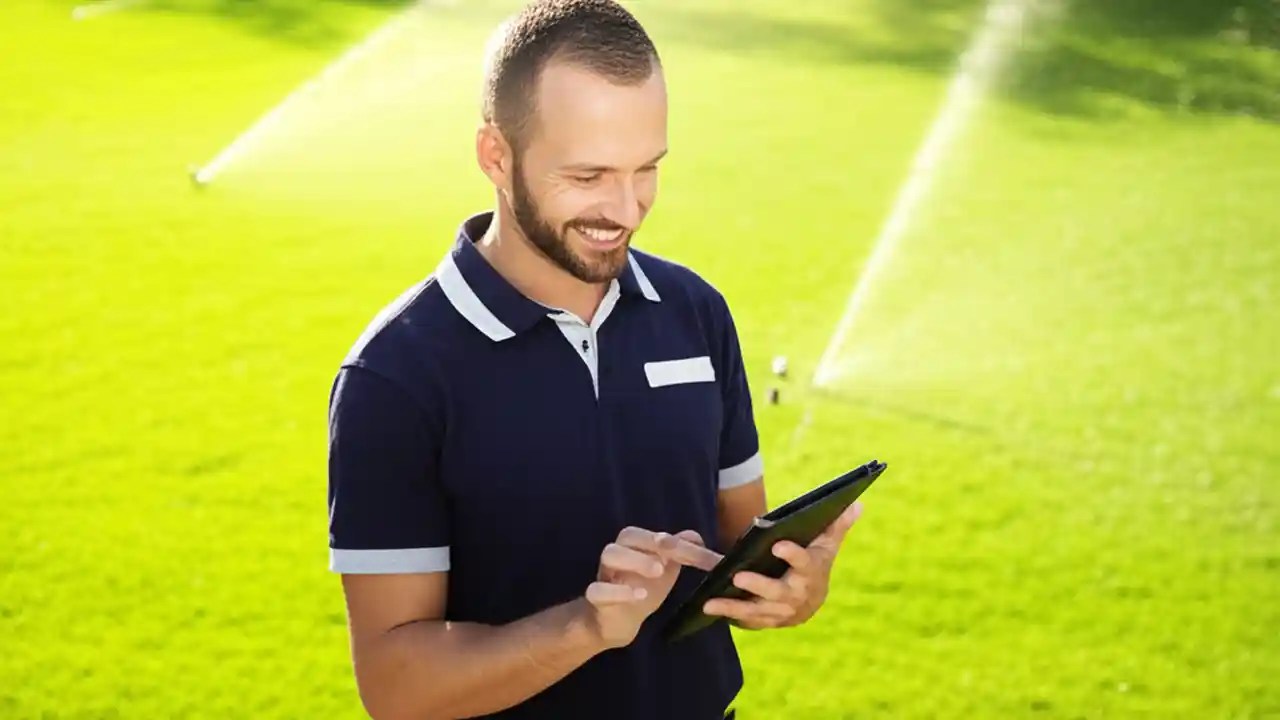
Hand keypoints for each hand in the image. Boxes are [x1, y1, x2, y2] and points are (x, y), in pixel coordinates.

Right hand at [583, 527, 720, 648]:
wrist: (618, 621)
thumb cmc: (643, 588)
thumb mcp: (666, 570)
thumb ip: (681, 552)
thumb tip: (696, 537)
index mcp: (636, 545)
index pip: (656, 536)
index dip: (680, 543)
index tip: (703, 555)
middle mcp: (619, 553)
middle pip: (628, 535)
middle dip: (651, 540)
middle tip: (672, 551)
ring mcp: (605, 574)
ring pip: (610, 554)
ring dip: (634, 559)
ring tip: (658, 571)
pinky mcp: (596, 598)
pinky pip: (597, 589)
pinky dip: (617, 591)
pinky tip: (638, 596)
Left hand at [703, 501, 863, 629]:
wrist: (812, 598)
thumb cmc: (816, 563)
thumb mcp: (826, 544)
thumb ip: (837, 524)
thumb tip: (856, 503)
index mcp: (811, 572)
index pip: (804, 563)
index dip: (792, 555)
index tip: (778, 544)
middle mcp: (798, 596)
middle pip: (778, 593)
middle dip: (759, 586)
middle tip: (739, 576)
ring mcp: (782, 612)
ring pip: (758, 611)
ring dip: (734, 607)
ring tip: (711, 602)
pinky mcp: (767, 621)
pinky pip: (748, 621)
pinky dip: (730, 616)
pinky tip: (710, 608)